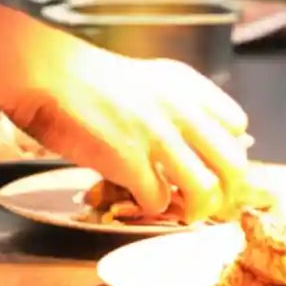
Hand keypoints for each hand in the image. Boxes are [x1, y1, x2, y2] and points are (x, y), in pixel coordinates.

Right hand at [1, 53, 250, 223]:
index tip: (212, 162)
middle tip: (209, 199)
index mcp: (187, 86)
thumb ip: (177, 105)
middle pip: (234, 164)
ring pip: (205, 190)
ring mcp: (156, 135)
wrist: (47, 74)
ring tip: (182, 211)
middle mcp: (180, 109)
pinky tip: (141, 197)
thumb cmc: (89, 80)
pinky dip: (152, 206)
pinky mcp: (129, 159)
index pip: (237, 126)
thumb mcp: (149, 80)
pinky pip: (158, 199)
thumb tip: (200, 143)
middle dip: (225, 190)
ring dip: (195, 209)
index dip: (227, 150)